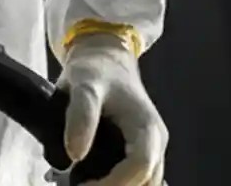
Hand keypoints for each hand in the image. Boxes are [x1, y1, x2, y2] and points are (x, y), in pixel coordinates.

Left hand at [59, 35, 167, 185]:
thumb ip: (80, 116)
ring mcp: (151, 147)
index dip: (114, 183)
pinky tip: (91, 179)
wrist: (103, 56)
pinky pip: (137, 176)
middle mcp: (155, 141)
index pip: (140, 167)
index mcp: (147, 127)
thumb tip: (75, 155)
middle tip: (78, 185)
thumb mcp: (83, 85)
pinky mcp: (141, 150)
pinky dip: (118, 182)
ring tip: (82, 181)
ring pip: (144, 182)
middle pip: (146, 181)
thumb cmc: (95, 68)